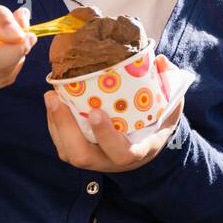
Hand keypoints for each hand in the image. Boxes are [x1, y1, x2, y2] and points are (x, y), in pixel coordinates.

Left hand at [44, 88, 184, 171]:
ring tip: (51, 96)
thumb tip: (159, 60)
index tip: (95, 112)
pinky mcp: (80, 155)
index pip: (121, 153)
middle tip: (56, 98)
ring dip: (56, 123)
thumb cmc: (158, 123)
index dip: (106, 135)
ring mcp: (94, 161)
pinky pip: (62, 144)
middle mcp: (112, 162)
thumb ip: (169, 84)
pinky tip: (53, 101)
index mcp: (138, 152)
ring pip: (68, 151)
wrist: (147, 145)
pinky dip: (55, 123)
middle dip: (66, 128)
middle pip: (82, 156)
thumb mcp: (171, 105)